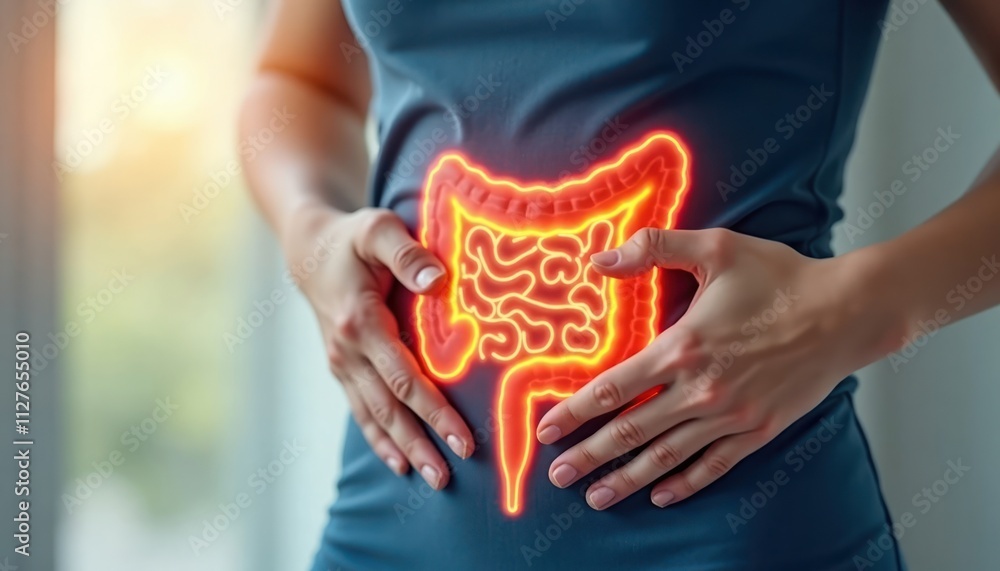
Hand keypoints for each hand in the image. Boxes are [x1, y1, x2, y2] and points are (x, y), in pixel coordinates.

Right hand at [289, 206, 474, 489]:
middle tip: (448, 477)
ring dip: (402, 450)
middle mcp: (347, 350)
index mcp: (360, 321)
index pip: (404, 377)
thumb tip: (438, 280)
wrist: (309, 249)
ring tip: (432, 479)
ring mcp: (342, 363)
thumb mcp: (378, 230)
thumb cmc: (353, 238)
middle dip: (420, 444)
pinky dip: (378, 440)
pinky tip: (398, 463)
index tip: (462, 438)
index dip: (434, 411)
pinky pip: (361, 411)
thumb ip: (407, 253)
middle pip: (389, 408)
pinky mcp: (342, 368)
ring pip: (374, 416)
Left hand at [536, 228, 897, 509]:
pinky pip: (713, 465)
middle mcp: (700, 390)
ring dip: (626, 479)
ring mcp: (730, 416)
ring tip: (596, 497)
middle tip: (557, 476)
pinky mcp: (758, 431)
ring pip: (666, 456)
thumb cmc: (779, 277)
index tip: (545, 430)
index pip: (612, 389)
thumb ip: (654, 248)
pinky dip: (684, 483)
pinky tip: (661, 495)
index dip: (574, 412)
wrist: (847, 312)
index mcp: (682, 347)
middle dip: (588, 456)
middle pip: (630, 432)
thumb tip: (600, 258)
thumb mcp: (715, 248)